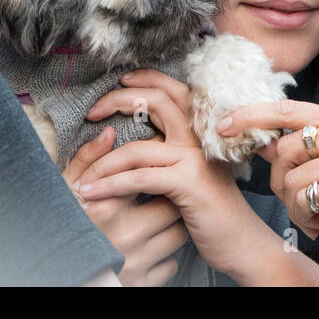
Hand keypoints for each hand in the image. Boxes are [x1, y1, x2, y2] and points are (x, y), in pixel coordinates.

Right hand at [62, 125, 187, 286]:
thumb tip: (109, 133)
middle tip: (163, 195)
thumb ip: (88, 160)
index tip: (155, 171)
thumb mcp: (66, 188)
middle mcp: (124, 235)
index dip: (157, 172)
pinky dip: (165, 256)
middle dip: (170, 200)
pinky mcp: (140, 282)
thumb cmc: (59, 222)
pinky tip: (151, 246)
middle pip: (173, 208)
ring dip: (172, 226)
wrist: (48, 268)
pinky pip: (170, 264)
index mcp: (106, 208)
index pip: (153, 179)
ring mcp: (134, 262)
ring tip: (157, 219)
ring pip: (178, 235)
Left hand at [74, 70, 290, 279]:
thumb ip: (170, 149)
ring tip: (80, 179)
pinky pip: (139, 178)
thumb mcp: (189, 171)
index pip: (172, 90)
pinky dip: (110, 185)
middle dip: (119, 100)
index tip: (119, 84)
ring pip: (137, 147)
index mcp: (198, 131)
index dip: (145, 80)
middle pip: (158, 101)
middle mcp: (197, 138)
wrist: (239, 238)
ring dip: (101, 163)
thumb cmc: (209, 207)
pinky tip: (92, 192)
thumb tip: (133, 136)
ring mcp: (193, 159)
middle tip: (92, 112)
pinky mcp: (188, 182)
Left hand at [219, 99, 318, 281]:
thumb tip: (260, 140)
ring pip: (289, 177)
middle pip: (283, 148)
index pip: (289, 109)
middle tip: (298, 202)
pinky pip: (304, 198)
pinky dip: (304, 217)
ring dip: (293, 205)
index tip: (223, 125)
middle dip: (278, 181)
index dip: (252, 115)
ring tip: (314, 215)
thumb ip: (303, 151)